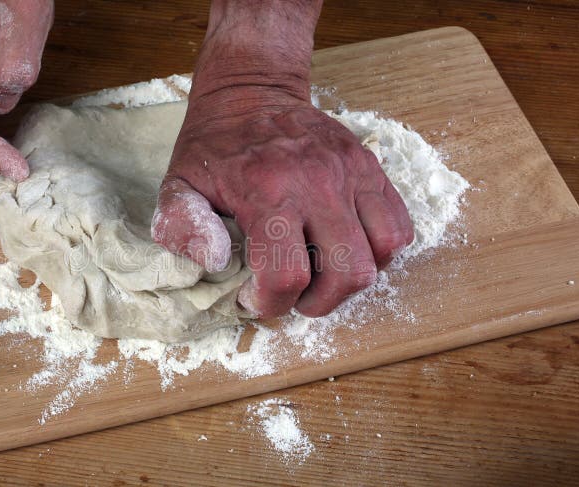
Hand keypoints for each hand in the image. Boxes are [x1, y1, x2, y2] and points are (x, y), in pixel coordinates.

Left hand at [151, 0, 412, 317]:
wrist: (250, 94)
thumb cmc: (214, 148)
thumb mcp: (179, 184)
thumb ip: (182, 226)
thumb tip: (214, 262)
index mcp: (265, 192)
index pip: (286, 275)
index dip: (271, 304)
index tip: (255, 298)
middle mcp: (316, 183)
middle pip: (347, 273)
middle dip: (319, 302)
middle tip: (294, 294)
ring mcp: (351, 173)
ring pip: (381, 254)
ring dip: (352, 279)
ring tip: (322, 271)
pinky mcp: (371, 167)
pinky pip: (399, 225)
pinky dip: (380, 250)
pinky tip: (347, 247)